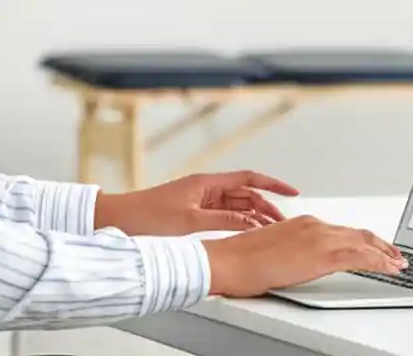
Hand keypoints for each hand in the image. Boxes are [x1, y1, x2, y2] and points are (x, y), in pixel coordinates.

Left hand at [93, 170, 298, 235]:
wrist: (119, 219)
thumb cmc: (148, 217)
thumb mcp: (190, 222)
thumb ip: (223, 220)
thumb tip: (251, 221)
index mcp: (206, 183)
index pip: (248, 179)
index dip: (273, 185)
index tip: (293, 192)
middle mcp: (205, 189)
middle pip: (245, 194)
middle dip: (267, 206)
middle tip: (284, 223)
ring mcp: (200, 201)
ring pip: (236, 206)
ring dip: (254, 216)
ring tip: (272, 231)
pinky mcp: (193, 213)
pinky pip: (223, 215)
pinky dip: (238, 223)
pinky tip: (248, 234)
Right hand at [202, 215, 406, 296]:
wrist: (229, 261)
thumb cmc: (243, 260)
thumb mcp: (275, 252)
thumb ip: (295, 253)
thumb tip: (303, 263)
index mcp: (303, 223)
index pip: (343, 231)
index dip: (363, 240)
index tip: (376, 249)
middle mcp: (315, 225)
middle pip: (358, 234)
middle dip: (381, 245)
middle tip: (395, 255)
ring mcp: (319, 237)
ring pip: (364, 243)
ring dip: (385, 253)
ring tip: (398, 263)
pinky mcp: (322, 254)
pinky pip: (361, 257)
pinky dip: (380, 261)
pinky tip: (390, 268)